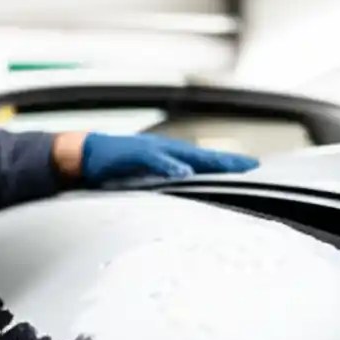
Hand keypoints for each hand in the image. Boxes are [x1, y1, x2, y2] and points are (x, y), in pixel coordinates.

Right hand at [77, 132, 258, 182]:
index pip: (204, 161)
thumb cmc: (114, 167)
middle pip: (203, 156)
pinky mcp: (135, 154)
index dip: (227, 165)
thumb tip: (182, 189)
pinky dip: (171, 165)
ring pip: (186, 155)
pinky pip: (156, 160)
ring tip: (232, 167)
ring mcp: (152, 150)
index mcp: (169, 157)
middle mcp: (165, 150)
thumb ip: (163, 182)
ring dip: (209, 161)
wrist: (85, 155)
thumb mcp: (143, 178)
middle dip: (228, 161)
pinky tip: (184, 171)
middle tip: (253, 166)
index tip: (251, 168)